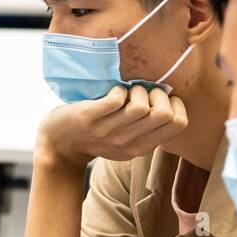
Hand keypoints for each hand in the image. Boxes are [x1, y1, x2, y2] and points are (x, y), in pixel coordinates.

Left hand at [37, 85, 187, 168]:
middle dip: (157, 94)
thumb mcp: (127, 138)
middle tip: (142, 92)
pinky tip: (111, 92)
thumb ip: (146, 127)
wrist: (58, 145)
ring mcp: (107, 132)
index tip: (158, 99)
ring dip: (136, 90)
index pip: (179, 123)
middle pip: (163, 114)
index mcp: (142, 147)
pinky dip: (117, 90)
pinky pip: (114, 99)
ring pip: (139, 107)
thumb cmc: (96, 134)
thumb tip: (169, 96)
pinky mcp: (87, 119)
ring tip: (126, 91)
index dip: (175, 104)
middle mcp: (127, 142)